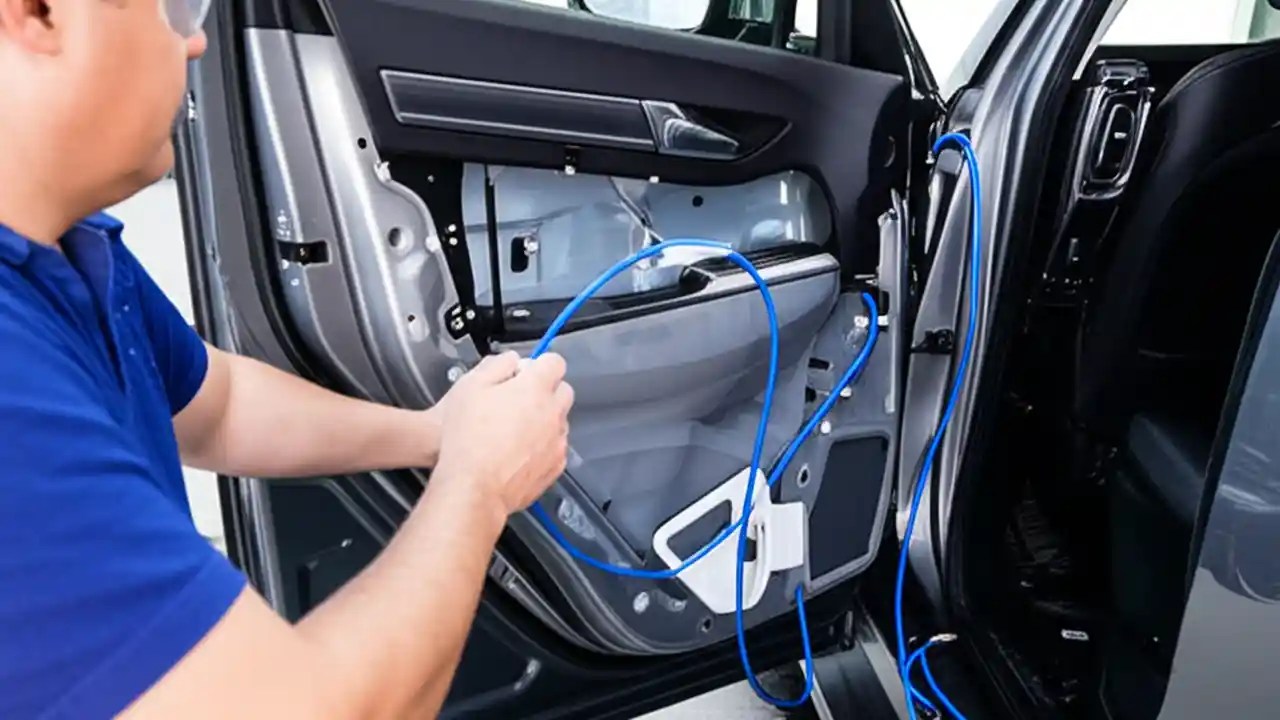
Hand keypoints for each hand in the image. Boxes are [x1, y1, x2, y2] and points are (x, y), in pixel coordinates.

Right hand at [429, 352, 573, 522]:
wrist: (474, 487)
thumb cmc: (468, 438)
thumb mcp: (471, 387)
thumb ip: (498, 365)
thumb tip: (514, 361)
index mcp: (535, 388)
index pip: (555, 362)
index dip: (539, 364)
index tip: (524, 373)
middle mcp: (553, 412)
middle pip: (563, 390)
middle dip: (545, 390)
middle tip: (518, 400)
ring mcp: (557, 441)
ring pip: (560, 420)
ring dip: (544, 419)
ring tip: (513, 430)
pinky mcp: (555, 465)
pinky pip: (556, 446)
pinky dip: (543, 445)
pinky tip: (518, 451)